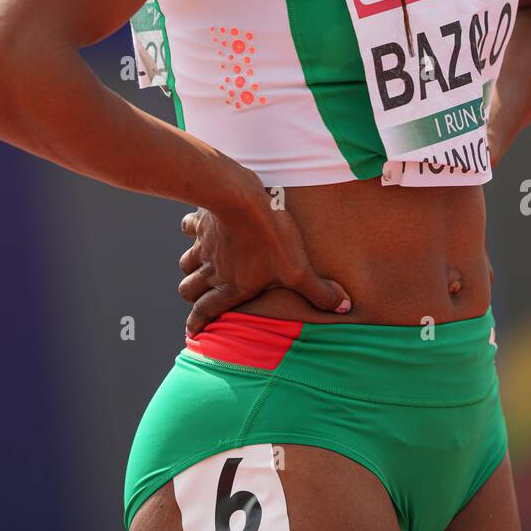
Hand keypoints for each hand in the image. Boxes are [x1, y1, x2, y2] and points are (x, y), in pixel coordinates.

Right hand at [177, 183, 351, 335]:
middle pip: (188, 289)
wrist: (242, 199)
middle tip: (197, 297)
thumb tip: (345, 307)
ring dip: (190, 266)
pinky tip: (197, 227)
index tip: (193, 330)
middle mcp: (213, 270)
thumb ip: (319, 291)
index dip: (198, 323)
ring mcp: (204, 245)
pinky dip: (190, 231)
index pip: (207, 312)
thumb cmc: (270, 238)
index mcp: (231, 287)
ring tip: (198, 266)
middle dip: (192, 295)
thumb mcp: (298, 269)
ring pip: (185, 262)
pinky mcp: (201, 222)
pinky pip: (188, 228)